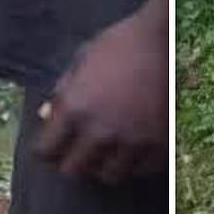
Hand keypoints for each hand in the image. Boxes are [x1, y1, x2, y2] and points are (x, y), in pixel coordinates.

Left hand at [37, 0, 167, 183]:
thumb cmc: (121, 42)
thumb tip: (45, 116)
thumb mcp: (82, 60)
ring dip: (103, 165)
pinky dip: (133, 163)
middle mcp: (100, 131)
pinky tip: (132, 149)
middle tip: (77, 152)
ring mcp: (131, 141)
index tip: (51, 147)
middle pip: (73, 170)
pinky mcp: (160, 145)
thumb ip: (62, 91)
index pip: (46, 151)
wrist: (168, 37)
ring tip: (106, 151)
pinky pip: (139, 170)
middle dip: (71, 162)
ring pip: (108, 175)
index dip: (45, 151)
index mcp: (74, 108)